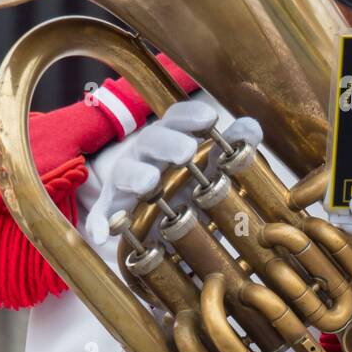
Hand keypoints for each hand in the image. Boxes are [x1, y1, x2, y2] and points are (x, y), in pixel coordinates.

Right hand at [85, 100, 261, 245]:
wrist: (165, 217)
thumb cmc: (191, 181)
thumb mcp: (215, 164)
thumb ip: (234, 144)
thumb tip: (251, 128)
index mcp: (171, 137)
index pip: (176, 118)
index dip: (190, 116)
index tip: (209, 119)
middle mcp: (146, 154)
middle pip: (152, 141)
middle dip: (168, 144)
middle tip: (187, 152)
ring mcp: (127, 180)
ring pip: (126, 172)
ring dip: (136, 176)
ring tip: (150, 184)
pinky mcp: (115, 208)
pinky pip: (103, 213)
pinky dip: (100, 222)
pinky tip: (103, 235)